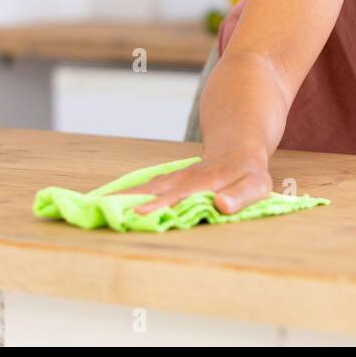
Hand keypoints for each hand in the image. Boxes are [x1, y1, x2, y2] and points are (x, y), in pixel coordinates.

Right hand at [115, 146, 272, 214]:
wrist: (236, 142)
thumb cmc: (248, 171)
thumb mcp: (256, 185)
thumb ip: (240, 195)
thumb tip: (221, 205)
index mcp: (208, 181)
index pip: (182, 196)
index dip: (162, 205)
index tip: (139, 214)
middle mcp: (188, 178)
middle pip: (158, 192)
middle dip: (135, 204)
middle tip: (108, 214)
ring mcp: (177, 177)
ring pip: (149, 187)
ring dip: (126, 197)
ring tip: (99, 207)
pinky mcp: (170, 179)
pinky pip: (148, 185)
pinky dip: (129, 193)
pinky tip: (111, 200)